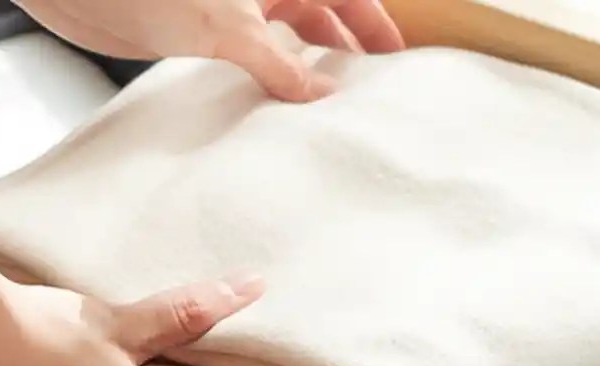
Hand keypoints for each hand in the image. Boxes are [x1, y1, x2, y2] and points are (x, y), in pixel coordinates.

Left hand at [15, 0, 405, 101]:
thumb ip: (279, 64)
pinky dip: (265, 85)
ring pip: (284, 44)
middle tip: (367, 100)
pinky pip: (248, 62)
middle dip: (344, 55)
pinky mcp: (201, 36)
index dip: (374, 27)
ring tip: (328, 117)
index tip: (398, 64)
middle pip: (319, 20)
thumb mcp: (229, 27)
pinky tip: (274, 115)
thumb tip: (322, 98)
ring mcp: (232, 13)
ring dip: (303, 74)